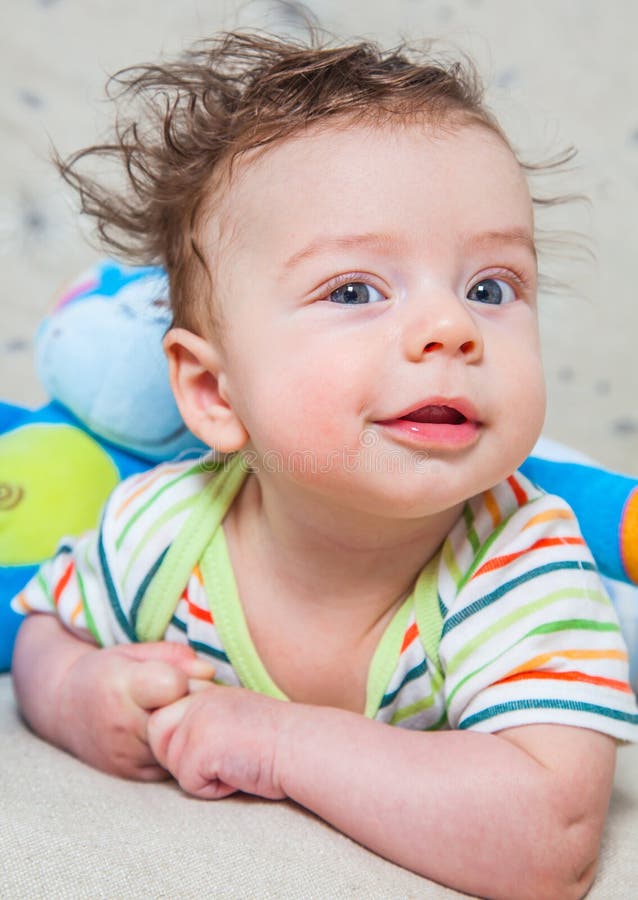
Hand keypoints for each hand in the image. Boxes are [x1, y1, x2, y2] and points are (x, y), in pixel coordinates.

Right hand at [56, 641, 215, 780]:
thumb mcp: (134, 651)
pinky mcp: (138, 776)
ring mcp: (131, 756)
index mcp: (122, 687)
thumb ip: (174, 656)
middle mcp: (125, 726)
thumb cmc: (106, 672)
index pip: (174, 684)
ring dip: (186, 727)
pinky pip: (176, 762)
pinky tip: (168, 732)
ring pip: (184, 742)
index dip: (184, 676)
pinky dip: (179, 747)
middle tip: (181, 695)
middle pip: (184, 715)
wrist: (65, 710)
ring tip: (171, 713)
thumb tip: (209, 671)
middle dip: (191, 703)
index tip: (176, 675)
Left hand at [147, 685, 290, 799]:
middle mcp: (198, 697)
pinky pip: (189, 783)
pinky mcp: (203, 745)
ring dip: (202, 776)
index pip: (162, 718)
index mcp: (205, 689)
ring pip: (173, 765)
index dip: (180, 742)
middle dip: (183, 759)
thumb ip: (201, 719)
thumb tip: (165, 745)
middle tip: (222, 758)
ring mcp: (199, 719)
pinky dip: (214, 790)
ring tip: (236, 763)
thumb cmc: (275, 743)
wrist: (305, 748)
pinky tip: (240, 773)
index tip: (217, 747)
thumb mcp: (233, 717)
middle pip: (157, 738)